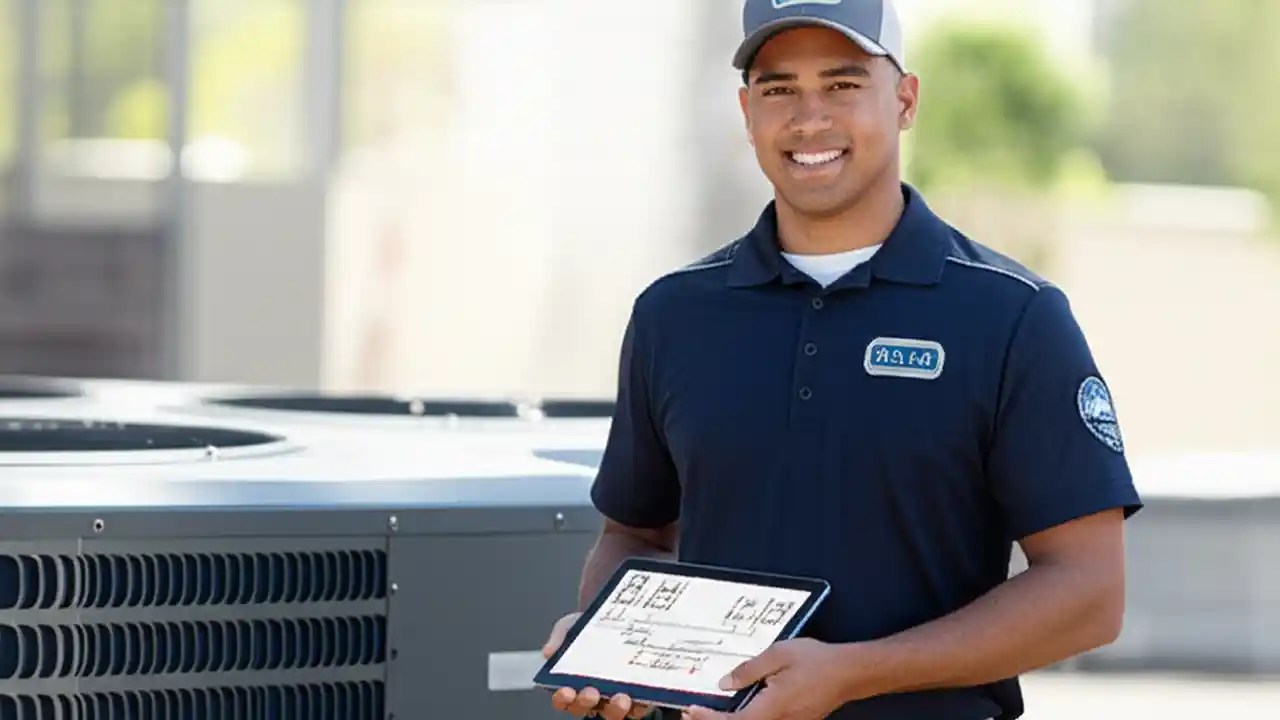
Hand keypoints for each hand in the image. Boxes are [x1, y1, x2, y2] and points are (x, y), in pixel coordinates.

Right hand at [542, 611, 652, 719]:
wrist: (621, 617)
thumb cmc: (591, 627)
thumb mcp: (572, 625)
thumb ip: (560, 636)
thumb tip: (548, 652)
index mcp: (571, 682)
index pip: (563, 698)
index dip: (562, 698)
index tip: (566, 690)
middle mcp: (592, 695)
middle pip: (585, 707)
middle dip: (586, 702)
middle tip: (591, 692)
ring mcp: (613, 698)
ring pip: (612, 712)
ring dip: (615, 709)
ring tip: (621, 697)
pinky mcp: (637, 697)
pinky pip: (637, 709)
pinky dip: (639, 706)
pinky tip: (641, 697)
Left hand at [683, 638, 865, 719]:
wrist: (849, 672)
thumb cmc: (817, 660)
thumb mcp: (778, 654)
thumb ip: (749, 670)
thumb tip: (725, 684)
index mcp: (774, 707)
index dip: (710, 719)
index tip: (691, 710)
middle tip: (692, 714)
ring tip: (709, 712)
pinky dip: (746, 719)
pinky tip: (737, 710)